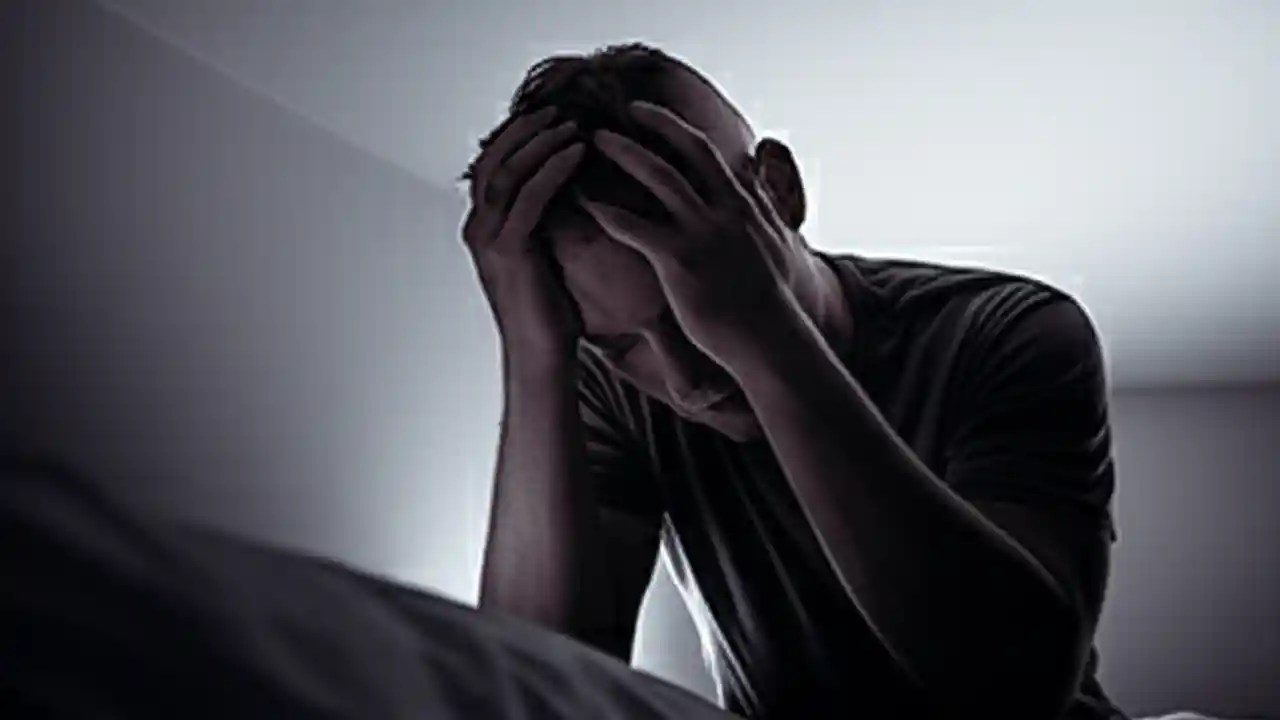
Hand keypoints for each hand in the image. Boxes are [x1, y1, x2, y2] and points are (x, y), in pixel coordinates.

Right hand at [461, 106, 585, 359]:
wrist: (542, 358)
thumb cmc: (550, 314)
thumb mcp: (543, 258)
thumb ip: (542, 225)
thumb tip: (567, 194)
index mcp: (483, 229)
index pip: (493, 166)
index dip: (517, 136)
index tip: (550, 116)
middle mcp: (478, 230)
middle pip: (495, 160)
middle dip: (527, 130)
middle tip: (560, 109)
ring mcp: (489, 240)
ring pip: (509, 172)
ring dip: (541, 142)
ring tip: (572, 123)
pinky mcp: (510, 252)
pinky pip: (529, 197)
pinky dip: (553, 169)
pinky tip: (577, 152)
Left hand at [576, 100, 801, 368]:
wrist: (769, 340)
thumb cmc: (769, 303)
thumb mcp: (777, 244)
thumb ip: (764, 206)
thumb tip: (757, 178)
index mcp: (743, 205)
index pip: (708, 152)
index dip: (677, 128)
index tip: (650, 113)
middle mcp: (725, 209)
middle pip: (688, 148)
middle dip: (654, 123)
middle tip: (623, 109)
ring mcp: (703, 232)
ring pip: (660, 176)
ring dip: (624, 151)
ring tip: (594, 140)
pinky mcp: (681, 260)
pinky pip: (635, 226)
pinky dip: (607, 210)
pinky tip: (584, 202)